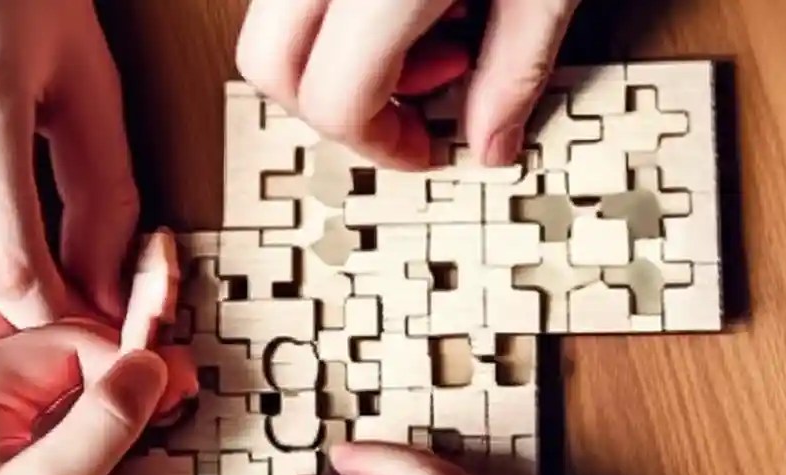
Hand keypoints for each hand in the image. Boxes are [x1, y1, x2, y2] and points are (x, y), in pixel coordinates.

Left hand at [0, 309, 195, 474]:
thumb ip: (109, 418)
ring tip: (115, 421)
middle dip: (105, 364)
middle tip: (155, 402)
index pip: (72, 337)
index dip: (130, 368)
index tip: (172, 398)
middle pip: (44, 332)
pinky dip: (41, 394)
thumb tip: (153, 362)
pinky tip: (66, 432)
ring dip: (75, 376)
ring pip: (22, 351)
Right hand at [236, 0, 579, 168]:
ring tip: (427, 29)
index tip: (425, 149)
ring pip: (273, 21)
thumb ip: (515, 71)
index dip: (381, 144)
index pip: (334, 100)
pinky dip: (335, 8)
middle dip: (333, 107)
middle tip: (408, 104)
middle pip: (270, 65)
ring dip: (334, 53)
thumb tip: (492, 143)